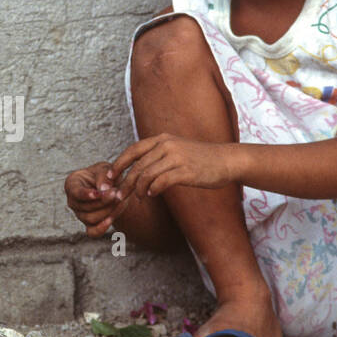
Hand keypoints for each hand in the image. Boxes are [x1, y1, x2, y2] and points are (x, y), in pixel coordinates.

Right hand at [64, 161, 123, 236]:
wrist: (114, 187)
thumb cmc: (106, 175)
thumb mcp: (106, 168)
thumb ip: (104, 175)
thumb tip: (103, 189)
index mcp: (72, 184)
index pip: (75, 192)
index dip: (86, 194)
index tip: (98, 193)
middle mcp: (73, 201)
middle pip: (86, 207)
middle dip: (104, 201)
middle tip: (117, 192)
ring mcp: (80, 214)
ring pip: (91, 218)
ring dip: (108, 211)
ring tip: (119, 200)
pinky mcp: (88, 225)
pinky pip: (93, 232)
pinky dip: (101, 228)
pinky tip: (110, 219)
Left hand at [110, 134, 233, 197]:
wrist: (226, 160)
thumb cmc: (200, 158)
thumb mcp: (176, 149)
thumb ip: (157, 155)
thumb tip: (137, 169)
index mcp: (162, 139)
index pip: (133, 150)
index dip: (118, 164)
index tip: (110, 177)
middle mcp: (167, 145)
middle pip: (137, 166)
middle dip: (125, 182)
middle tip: (119, 195)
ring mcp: (176, 157)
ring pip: (147, 175)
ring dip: (138, 189)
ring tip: (138, 197)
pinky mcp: (186, 171)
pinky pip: (161, 182)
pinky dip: (153, 190)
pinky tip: (152, 195)